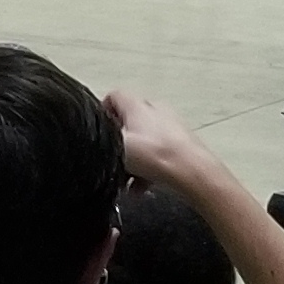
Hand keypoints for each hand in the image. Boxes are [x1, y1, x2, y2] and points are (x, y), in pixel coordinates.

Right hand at [104, 88, 218, 196]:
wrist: (192, 172)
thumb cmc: (157, 155)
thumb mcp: (114, 145)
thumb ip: (100, 139)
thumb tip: (91, 139)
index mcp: (137, 105)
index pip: (113, 96)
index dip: (102, 112)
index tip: (98, 131)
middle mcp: (156, 111)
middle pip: (129, 122)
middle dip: (119, 143)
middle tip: (113, 159)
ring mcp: (171, 127)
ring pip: (144, 141)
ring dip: (134, 160)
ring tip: (127, 180)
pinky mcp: (182, 145)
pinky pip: (158, 155)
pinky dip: (148, 169)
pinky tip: (142, 187)